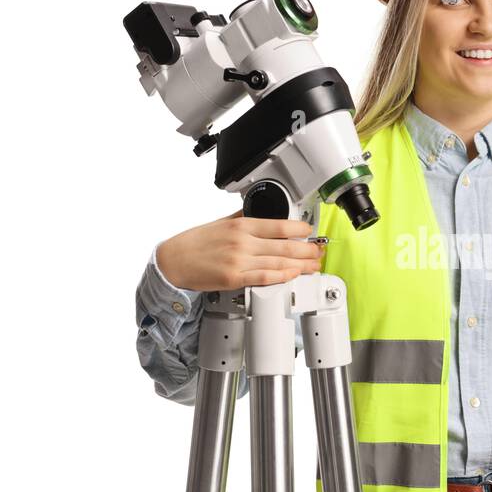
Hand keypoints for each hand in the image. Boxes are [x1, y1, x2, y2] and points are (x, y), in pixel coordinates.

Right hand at [155, 210, 324, 291]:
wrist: (173, 261)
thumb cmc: (194, 243)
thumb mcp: (221, 221)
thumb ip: (243, 217)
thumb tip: (260, 212)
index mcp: (240, 225)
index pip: (279, 225)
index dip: (300, 229)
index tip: (309, 231)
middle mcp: (242, 242)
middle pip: (284, 246)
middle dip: (307, 250)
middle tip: (319, 251)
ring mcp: (239, 261)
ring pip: (278, 263)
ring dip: (301, 265)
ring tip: (313, 265)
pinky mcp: (234, 278)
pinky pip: (264, 277)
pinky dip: (281, 276)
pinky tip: (293, 275)